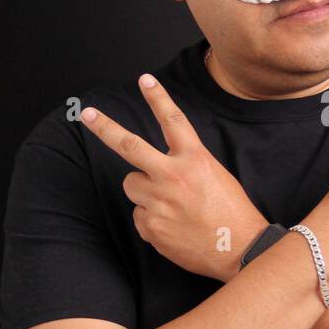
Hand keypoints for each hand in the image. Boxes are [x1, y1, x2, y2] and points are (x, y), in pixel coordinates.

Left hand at [80, 74, 268, 282]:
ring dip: (144, 191)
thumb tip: (157, 169)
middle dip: (105, 127)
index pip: (172, 120)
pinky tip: (174, 227)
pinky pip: (140, 215)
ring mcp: (158, 202)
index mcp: (194, 159)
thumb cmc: (232, 212)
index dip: (157, 98)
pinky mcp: (150, 226)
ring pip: (132, 184)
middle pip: (129, 145)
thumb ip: (185, 165)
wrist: (240, 249)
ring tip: (171, 205)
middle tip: (87, 114)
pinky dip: (152, 219)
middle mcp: (173, 176)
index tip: (144, 79)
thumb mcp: (216, 176)